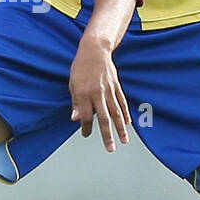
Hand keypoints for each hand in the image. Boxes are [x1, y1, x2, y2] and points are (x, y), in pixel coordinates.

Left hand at [69, 32, 130, 151]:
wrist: (95, 50)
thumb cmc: (81, 67)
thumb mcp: (72, 84)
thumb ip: (76, 103)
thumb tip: (75, 119)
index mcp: (84, 94)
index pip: (86, 116)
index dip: (86, 127)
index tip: (86, 134)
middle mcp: (98, 93)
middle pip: (104, 118)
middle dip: (107, 135)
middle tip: (111, 148)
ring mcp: (109, 90)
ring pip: (116, 113)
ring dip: (120, 128)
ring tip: (124, 140)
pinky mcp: (116, 86)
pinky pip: (122, 102)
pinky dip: (125, 114)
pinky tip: (127, 123)